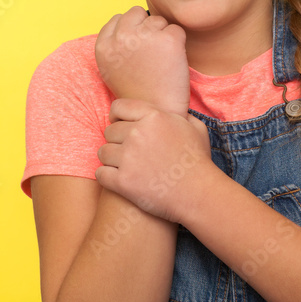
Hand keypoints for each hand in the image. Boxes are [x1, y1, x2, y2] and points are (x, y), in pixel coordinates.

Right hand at [95, 6, 189, 115]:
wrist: (158, 111)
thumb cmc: (137, 93)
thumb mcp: (112, 70)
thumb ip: (113, 45)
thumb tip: (123, 22)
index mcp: (104, 46)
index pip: (118, 19)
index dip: (130, 31)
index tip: (137, 49)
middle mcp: (122, 38)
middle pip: (136, 13)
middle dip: (145, 27)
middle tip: (151, 52)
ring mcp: (145, 37)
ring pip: (157, 20)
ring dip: (162, 35)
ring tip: (160, 61)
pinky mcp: (168, 40)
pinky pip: (176, 29)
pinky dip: (178, 43)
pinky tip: (173, 61)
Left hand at [95, 98, 214, 223]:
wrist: (199, 194)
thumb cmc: (199, 162)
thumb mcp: (196, 129)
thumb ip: (181, 115)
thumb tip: (174, 112)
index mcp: (154, 117)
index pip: (119, 107)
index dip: (116, 116)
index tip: (119, 126)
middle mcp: (138, 134)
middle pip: (110, 131)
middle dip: (116, 141)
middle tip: (127, 152)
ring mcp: (129, 158)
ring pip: (103, 152)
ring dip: (110, 160)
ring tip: (123, 167)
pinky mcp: (123, 182)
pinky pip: (101, 174)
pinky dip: (106, 177)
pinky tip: (118, 179)